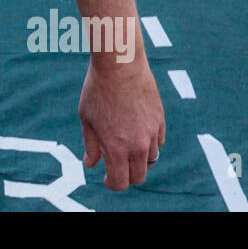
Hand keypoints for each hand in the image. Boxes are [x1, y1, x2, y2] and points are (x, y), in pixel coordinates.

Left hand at [78, 56, 166, 189]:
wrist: (120, 64)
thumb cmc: (98, 89)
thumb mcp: (87, 118)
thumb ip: (91, 145)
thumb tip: (90, 164)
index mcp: (117, 148)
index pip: (120, 182)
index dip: (111, 183)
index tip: (106, 178)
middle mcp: (138, 145)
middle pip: (138, 176)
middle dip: (126, 175)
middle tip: (115, 165)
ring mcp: (152, 133)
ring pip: (150, 159)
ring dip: (138, 158)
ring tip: (125, 145)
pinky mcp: (161, 120)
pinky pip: (158, 142)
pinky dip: (149, 143)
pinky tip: (137, 132)